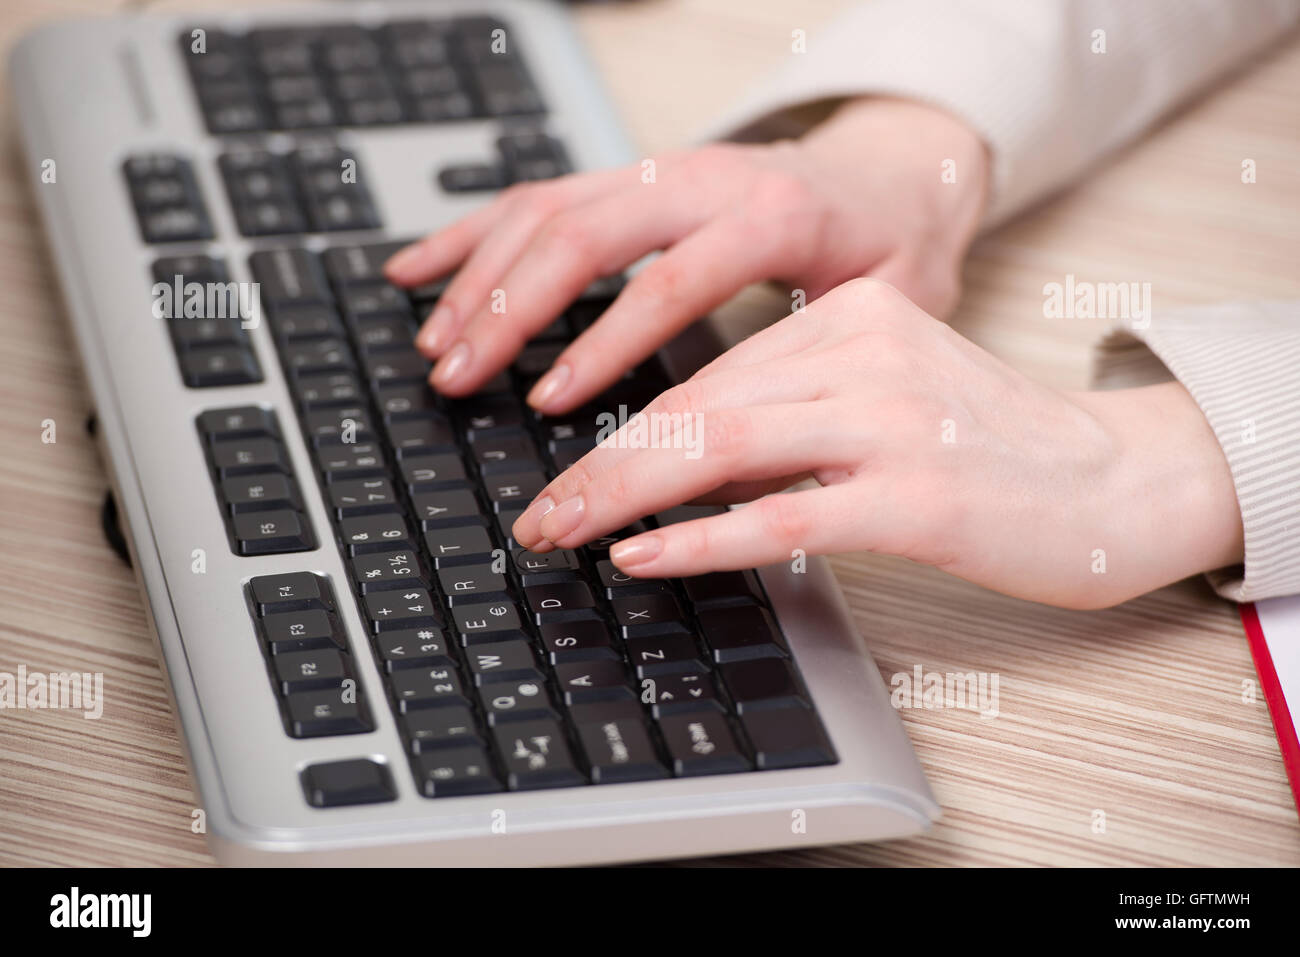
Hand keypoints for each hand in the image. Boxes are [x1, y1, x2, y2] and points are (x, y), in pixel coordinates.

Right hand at [383, 97, 989, 412]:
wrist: (894, 169)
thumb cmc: (892, 246)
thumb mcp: (891, 307)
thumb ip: (822, 369)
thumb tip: (749, 456)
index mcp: (773, 214)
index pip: (672, 278)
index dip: (605, 341)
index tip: (550, 399)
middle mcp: (705, 178)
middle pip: (585, 233)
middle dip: (510, 309)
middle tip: (459, 375)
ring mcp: (660, 170)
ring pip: (549, 208)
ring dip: (480, 276)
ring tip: (434, 343)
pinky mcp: (631, 176)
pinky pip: (538, 193)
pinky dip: (473, 232)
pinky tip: (420, 268)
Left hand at [509, 280, 1243, 609]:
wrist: (1114, 480)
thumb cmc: (994, 449)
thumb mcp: (886, 398)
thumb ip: (793, 415)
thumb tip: (680, 466)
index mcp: (853, 316)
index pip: (711, 376)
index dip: (628, 430)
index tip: (573, 475)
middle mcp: (868, 351)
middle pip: (701, 406)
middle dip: (602, 466)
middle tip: (541, 513)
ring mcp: (894, 420)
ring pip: (725, 449)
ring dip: (627, 498)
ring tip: (565, 532)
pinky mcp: (916, 493)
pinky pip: (783, 513)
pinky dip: (700, 538)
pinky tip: (643, 555)